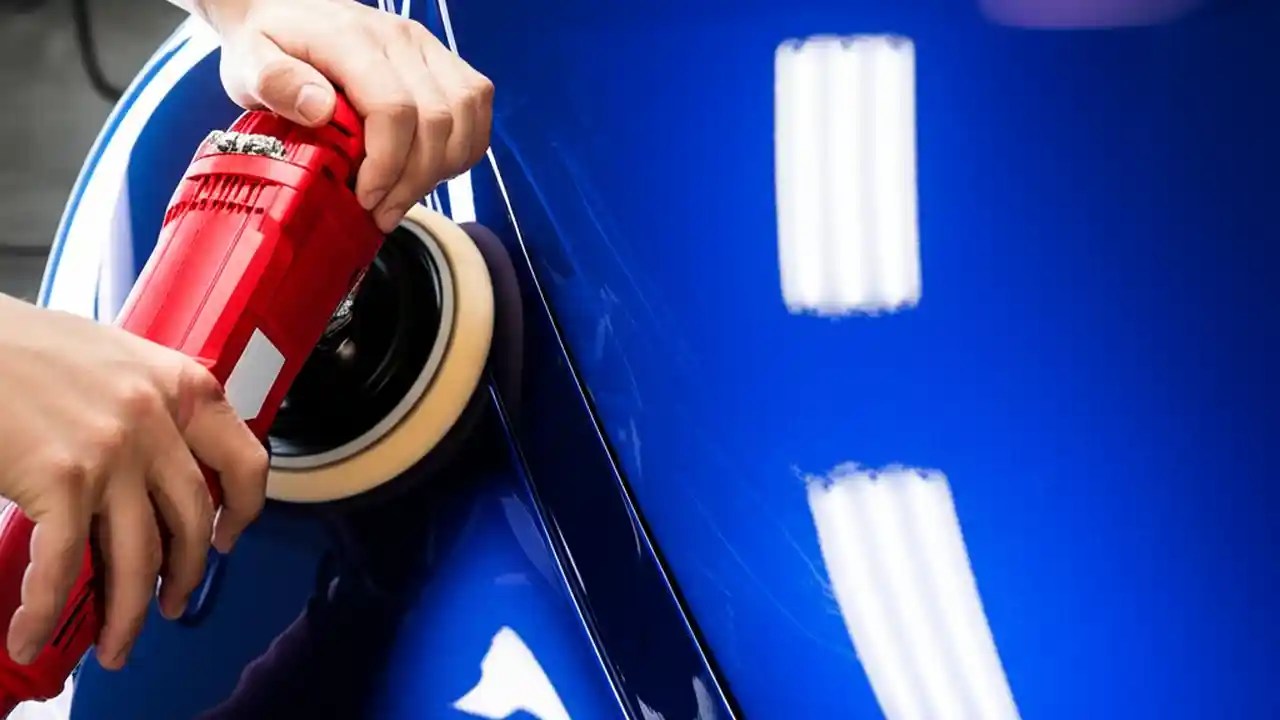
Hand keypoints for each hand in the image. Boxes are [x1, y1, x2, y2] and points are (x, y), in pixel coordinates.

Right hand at [0, 295, 267, 669]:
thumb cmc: (25, 347)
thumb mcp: (116, 361)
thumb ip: (152, 406)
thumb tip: (165, 464)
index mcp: (182, 386)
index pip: (246, 460)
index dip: (244, 512)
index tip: (226, 540)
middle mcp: (157, 419)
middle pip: (191, 520)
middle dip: (183, 576)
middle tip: (170, 605)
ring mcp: (113, 451)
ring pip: (139, 555)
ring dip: (128, 613)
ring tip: (116, 645)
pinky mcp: (61, 478)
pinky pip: (65, 565)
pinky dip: (46, 610)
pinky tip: (31, 635)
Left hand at [202, 0, 494, 232]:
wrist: (284, 10)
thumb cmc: (268, 43)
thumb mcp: (248, 62)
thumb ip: (276, 82)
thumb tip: (320, 109)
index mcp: (352, 39)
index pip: (394, 108)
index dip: (388, 164)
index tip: (366, 197)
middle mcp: (401, 39)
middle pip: (437, 119)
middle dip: (414, 179)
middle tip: (383, 211)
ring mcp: (427, 48)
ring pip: (466, 115)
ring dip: (443, 167)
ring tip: (406, 194)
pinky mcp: (443, 62)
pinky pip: (476, 107)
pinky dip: (463, 146)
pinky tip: (431, 168)